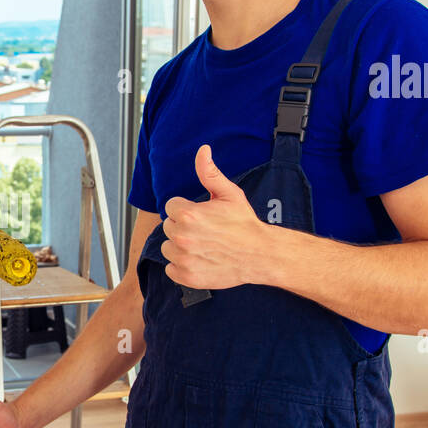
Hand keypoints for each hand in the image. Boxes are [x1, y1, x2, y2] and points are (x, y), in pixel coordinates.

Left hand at [161, 144, 273, 289]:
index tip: (202, 215)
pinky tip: (199, 259)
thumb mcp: (229, 193)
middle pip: (168, 227)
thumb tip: (203, 150)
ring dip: (180, 247)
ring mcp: (183, 259)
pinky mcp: (186, 276)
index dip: (186, 209)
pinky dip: (181, 266)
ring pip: (168, 248)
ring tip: (203, 245)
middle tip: (205, 231)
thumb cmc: (244, 223)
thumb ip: (209, 172)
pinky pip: (171, 269)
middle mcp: (182, 237)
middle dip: (182, 227)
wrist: (259, 254)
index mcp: (188, 215)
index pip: (171, 207)